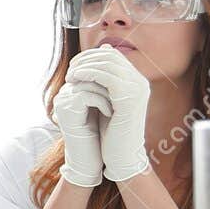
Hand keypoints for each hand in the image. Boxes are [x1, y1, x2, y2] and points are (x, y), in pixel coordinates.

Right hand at [51, 77, 111, 187]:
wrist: (89, 160)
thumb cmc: (99, 136)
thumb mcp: (103, 108)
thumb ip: (104, 90)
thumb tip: (121, 72)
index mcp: (72, 90)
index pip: (91, 69)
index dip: (109, 77)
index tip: (122, 93)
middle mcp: (64, 92)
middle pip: (90, 72)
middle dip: (110, 84)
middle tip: (122, 97)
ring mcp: (62, 100)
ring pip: (90, 83)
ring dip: (109, 94)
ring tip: (118, 106)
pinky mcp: (65, 109)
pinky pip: (87, 96)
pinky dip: (104, 103)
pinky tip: (110, 114)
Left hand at [68, 46, 152, 181]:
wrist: (121, 154)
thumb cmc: (110, 129)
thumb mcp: (104, 101)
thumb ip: (100, 82)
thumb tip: (87, 64)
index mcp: (135, 81)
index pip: (113, 54)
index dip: (91, 56)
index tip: (74, 65)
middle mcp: (140, 82)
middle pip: (110, 56)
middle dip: (86, 59)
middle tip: (69, 69)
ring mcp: (137, 88)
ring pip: (107, 63)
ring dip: (84, 66)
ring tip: (69, 77)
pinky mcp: (129, 97)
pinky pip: (106, 76)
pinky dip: (88, 74)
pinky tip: (75, 80)